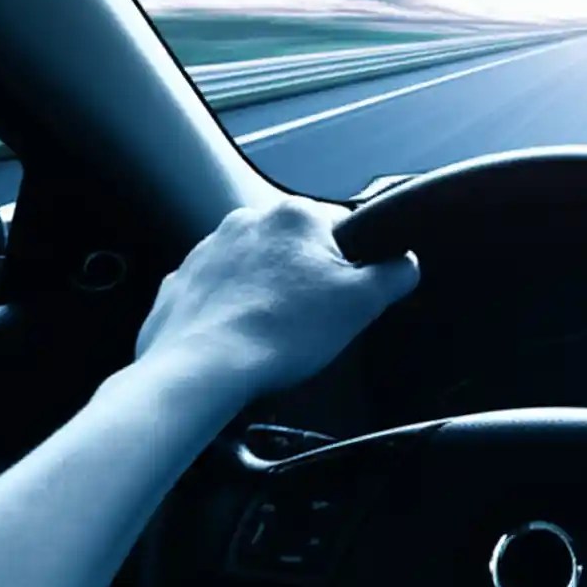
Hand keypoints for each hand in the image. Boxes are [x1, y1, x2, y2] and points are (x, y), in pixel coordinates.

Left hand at [134, 199, 418, 398]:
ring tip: (275, 332)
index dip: (352, 265)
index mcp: (296, 216)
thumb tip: (406, 263)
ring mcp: (206, 250)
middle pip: (296, 247)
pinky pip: (217, 292)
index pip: (343, 226)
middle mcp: (247, 220)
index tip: (347, 296)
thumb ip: (394, 274)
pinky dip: (230, 310)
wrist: (203, 370)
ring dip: (267, 291)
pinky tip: (240, 337)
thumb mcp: (361, 303)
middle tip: (312, 318)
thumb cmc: (283, 332)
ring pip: (255, 267)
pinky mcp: (179, 283)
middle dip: (306, 277)